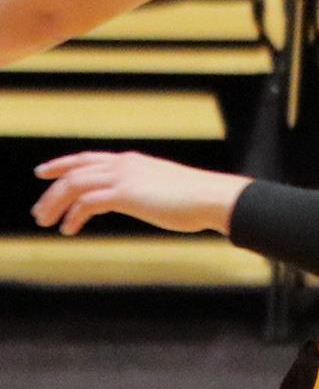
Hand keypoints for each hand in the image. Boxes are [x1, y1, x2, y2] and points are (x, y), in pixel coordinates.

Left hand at [33, 151, 247, 236]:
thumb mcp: (159, 188)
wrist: (209, 196)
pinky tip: (69, 230)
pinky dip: (73, 217)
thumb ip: (140, 189)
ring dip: (55, 204)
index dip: (63, 164)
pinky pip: (87, 203)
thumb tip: (132, 198)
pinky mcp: (126, 193)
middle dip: (52, 189)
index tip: (44, 171)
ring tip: (46, 222)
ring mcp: (125, 176)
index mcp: (131, 160)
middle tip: (38, 212)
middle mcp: (124, 163)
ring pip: (76, 185)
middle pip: (76, 170)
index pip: (88, 158)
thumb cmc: (190, 197)